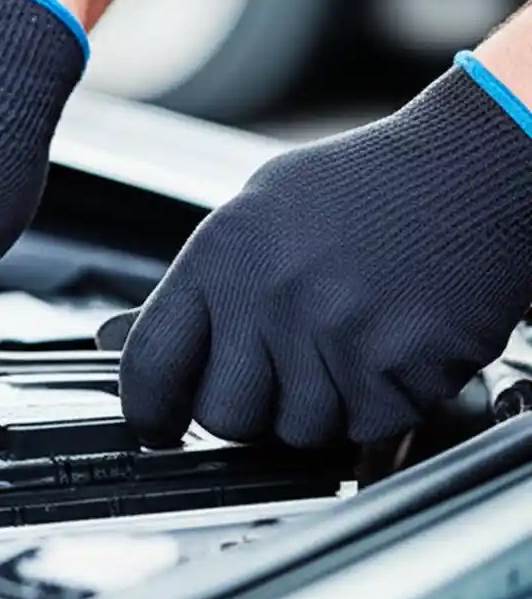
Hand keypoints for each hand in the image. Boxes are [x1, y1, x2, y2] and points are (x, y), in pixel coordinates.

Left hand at [120, 66, 531, 447]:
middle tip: (279, 370)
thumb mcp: (257, 213)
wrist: (477, 166)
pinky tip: (387, 349)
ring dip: (317, 407)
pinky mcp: (398, 371)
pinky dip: (376, 406)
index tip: (158, 423)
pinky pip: (365, 429)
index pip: (149, 365)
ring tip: (344, 343)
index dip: (148, 410)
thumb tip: (121, 343)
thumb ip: (196, 288)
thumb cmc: (365, 189)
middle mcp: (269, 299)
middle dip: (246, 409)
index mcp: (220, 257)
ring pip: (296, 432)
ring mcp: (335, 339)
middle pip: (224, 417)